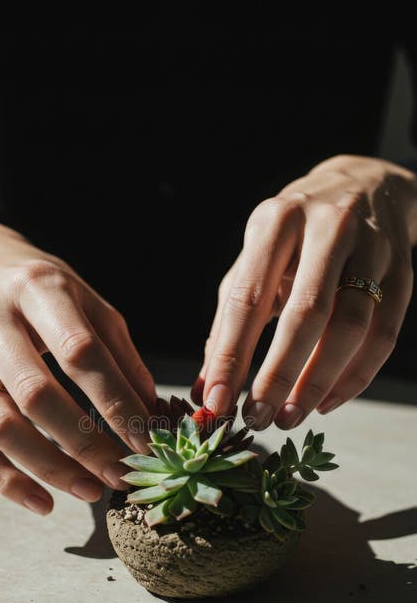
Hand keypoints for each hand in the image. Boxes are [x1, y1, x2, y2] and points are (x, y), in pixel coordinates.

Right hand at [0, 212, 155, 512]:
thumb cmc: (39, 288)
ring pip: (0, 425)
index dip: (115, 401)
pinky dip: (7, 480)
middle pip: (36, 394)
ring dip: (50, 467)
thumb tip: (152, 414)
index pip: (80, 352)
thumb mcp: (88, 302)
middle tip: (123, 474)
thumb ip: (120, 355)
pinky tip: (43, 502)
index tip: (147, 439)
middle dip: (86, 443)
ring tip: (91, 491)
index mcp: (38, 288)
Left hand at [193, 155, 416, 428]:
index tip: (216, 401)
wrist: (365, 184)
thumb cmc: (294, 235)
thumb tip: (206, 388)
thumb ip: (228, 319)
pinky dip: (355, 376)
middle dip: (278, 375)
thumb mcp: (255, 258)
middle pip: (305, 313)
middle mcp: (326, 228)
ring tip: (289, 415)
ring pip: (350, 326)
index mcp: (276, 222)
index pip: (248, 298)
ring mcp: (371, 248)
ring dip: (318, 381)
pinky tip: (327, 402)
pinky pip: (383, 334)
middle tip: (258, 418)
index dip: (230, 355)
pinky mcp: (402, 272)